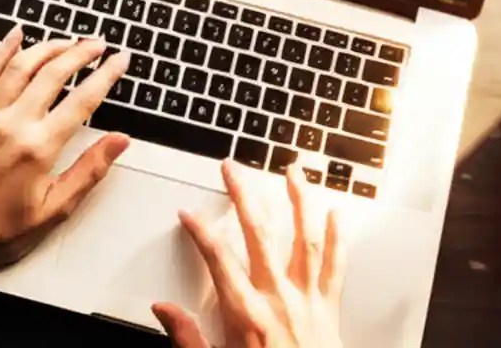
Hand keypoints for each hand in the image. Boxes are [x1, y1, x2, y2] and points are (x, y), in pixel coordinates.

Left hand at [0, 27, 130, 290]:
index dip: (106, 75)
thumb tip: (119, 141)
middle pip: (53, 73)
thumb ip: (89, 170)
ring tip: (67, 40)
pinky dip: (2, 51)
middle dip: (80, 53)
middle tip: (98, 44)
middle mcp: (12, 125)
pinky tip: (14, 37)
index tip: (120, 61)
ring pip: (21, 66)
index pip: (82, 100)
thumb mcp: (54, 210)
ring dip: (47, 47)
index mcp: (38, 148)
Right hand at [153, 162, 347, 347]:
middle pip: (259, 234)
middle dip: (243, 195)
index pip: (218, 259)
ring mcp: (308, 300)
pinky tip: (335, 213)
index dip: (200, 231)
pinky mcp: (330, 308)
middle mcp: (280, 299)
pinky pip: (336, 264)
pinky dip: (336, 236)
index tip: (187, 213)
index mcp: (248, 315)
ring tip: (292, 172)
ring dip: (298, 201)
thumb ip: (188, 339)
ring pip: (304, 238)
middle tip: (232, 169)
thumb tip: (164, 310)